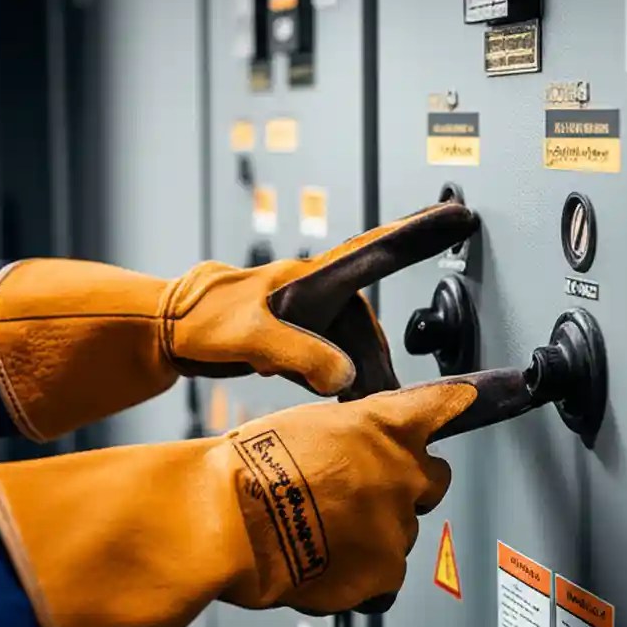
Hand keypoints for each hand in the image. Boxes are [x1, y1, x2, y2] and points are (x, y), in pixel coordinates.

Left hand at [0, 202, 477, 440]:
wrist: (166, 330)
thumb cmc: (203, 321)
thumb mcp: (251, 337)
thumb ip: (301, 355)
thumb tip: (346, 380)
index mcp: (313, 276)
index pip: (376, 251)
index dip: (420, 233)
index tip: (460, 213)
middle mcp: (319, 290)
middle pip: (369, 328)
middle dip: (376, 367)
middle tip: (381, 403)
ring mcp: (311, 315)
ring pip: (354, 350)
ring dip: (356, 382)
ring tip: (351, 412)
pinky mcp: (300, 336)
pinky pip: (334, 361)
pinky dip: (338, 385)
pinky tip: (332, 405)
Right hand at [0, 372, 519, 626]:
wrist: (224, 522)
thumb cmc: (249, 468)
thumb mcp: (306, 424)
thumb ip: (351, 432)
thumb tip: (360, 445)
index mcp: (382, 426)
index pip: (440, 406)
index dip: (459, 403)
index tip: (482, 396)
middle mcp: (401, 472)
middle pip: (432, 478)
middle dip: (406, 483)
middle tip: (361, 491)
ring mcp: (395, 526)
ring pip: (404, 530)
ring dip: (376, 531)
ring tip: (325, 530)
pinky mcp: (383, 574)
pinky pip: (386, 578)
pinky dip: (363, 575)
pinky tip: (329, 562)